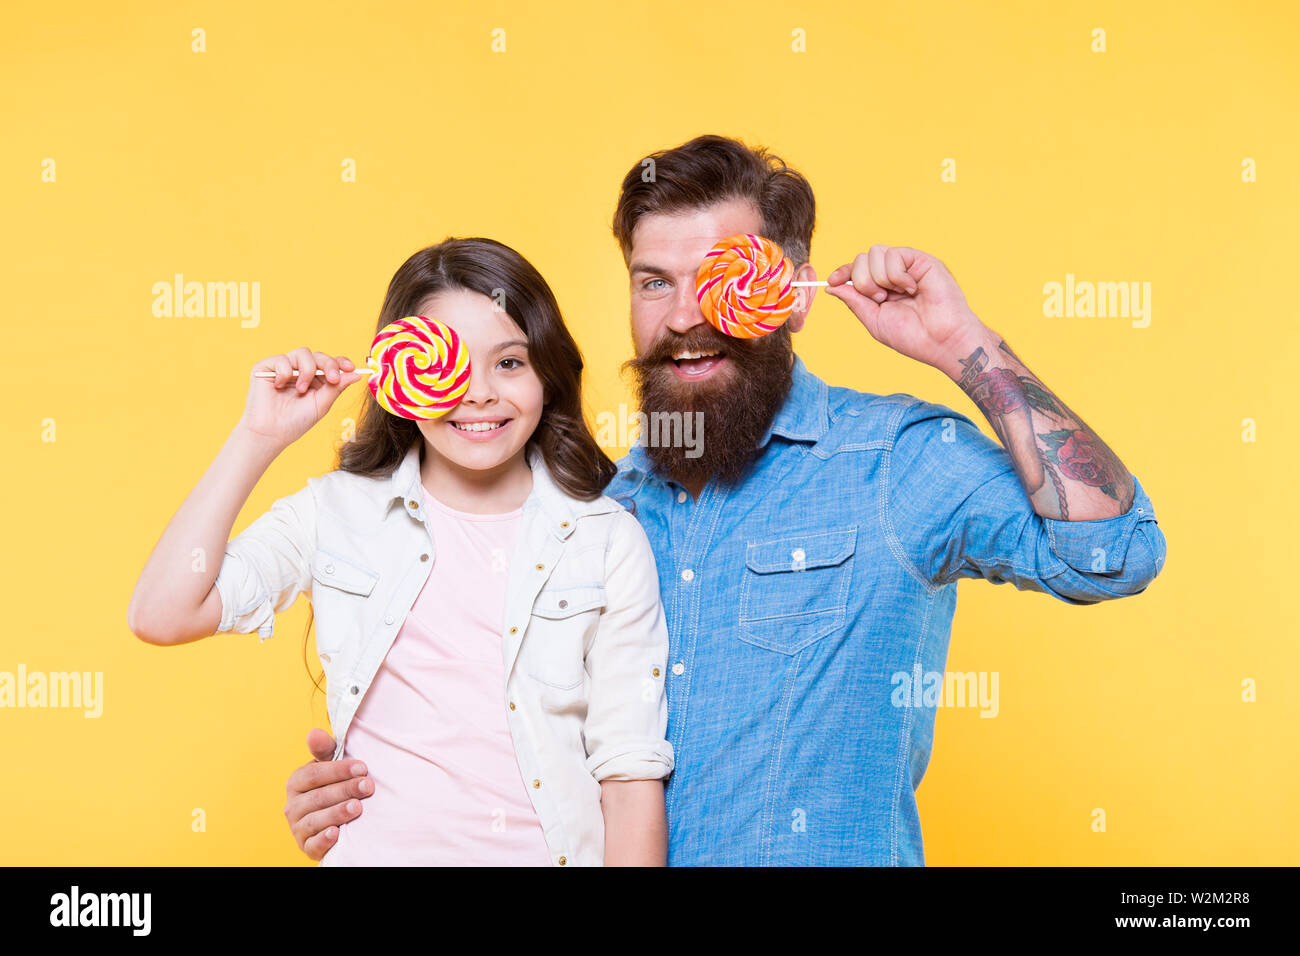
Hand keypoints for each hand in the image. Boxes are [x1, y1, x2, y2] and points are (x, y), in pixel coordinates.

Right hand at [238, 347, 363, 449]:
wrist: (271, 433)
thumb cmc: (296, 422)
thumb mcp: (321, 404)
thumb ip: (337, 387)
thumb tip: (357, 374)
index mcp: (314, 379)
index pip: (329, 363)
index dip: (340, 362)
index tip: (351, 367)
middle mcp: (299, 371)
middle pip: (318, 356)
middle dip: (329, 365)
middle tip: (332, 378)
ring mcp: (283, 368)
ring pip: (302, 353)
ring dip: (307, 371)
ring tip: (301, 390)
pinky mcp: (265, 367)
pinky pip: (281, 359)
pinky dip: (285, 372)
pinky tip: (280, 387)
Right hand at [283, 728, 371, 860]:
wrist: (334, 819)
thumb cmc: (333, 785)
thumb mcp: (329, 766)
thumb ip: (325, 750)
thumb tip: (314, 733)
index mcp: (297, 782)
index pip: (314, 774)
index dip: (338, 770)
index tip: (362, 767)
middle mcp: (293, 805)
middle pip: (318, 797)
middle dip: (345, 790)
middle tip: (368, 786)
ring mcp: (298, 827)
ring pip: (315, 820)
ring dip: (337, 813)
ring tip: (357, 807)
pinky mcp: (306, 847)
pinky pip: (313, 845)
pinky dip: (324, 840)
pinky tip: (337, 833)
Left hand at [824, 245, 986, 372]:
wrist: (941, 340)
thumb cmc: (913, 336)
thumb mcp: (874, 320)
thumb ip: (854, 301)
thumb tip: (831, 286)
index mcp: (881, 288)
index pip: (856, 269)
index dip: (842, 272)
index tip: (833, 280)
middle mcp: (893, 274)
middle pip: (861, 258)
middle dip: (862, 281)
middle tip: (880, 298)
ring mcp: (907, 265)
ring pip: (874, 252)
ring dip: (879, 278)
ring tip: (897, 295)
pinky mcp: (921, 260)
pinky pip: (894, 254)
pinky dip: (896, 275)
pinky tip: (911, 288)